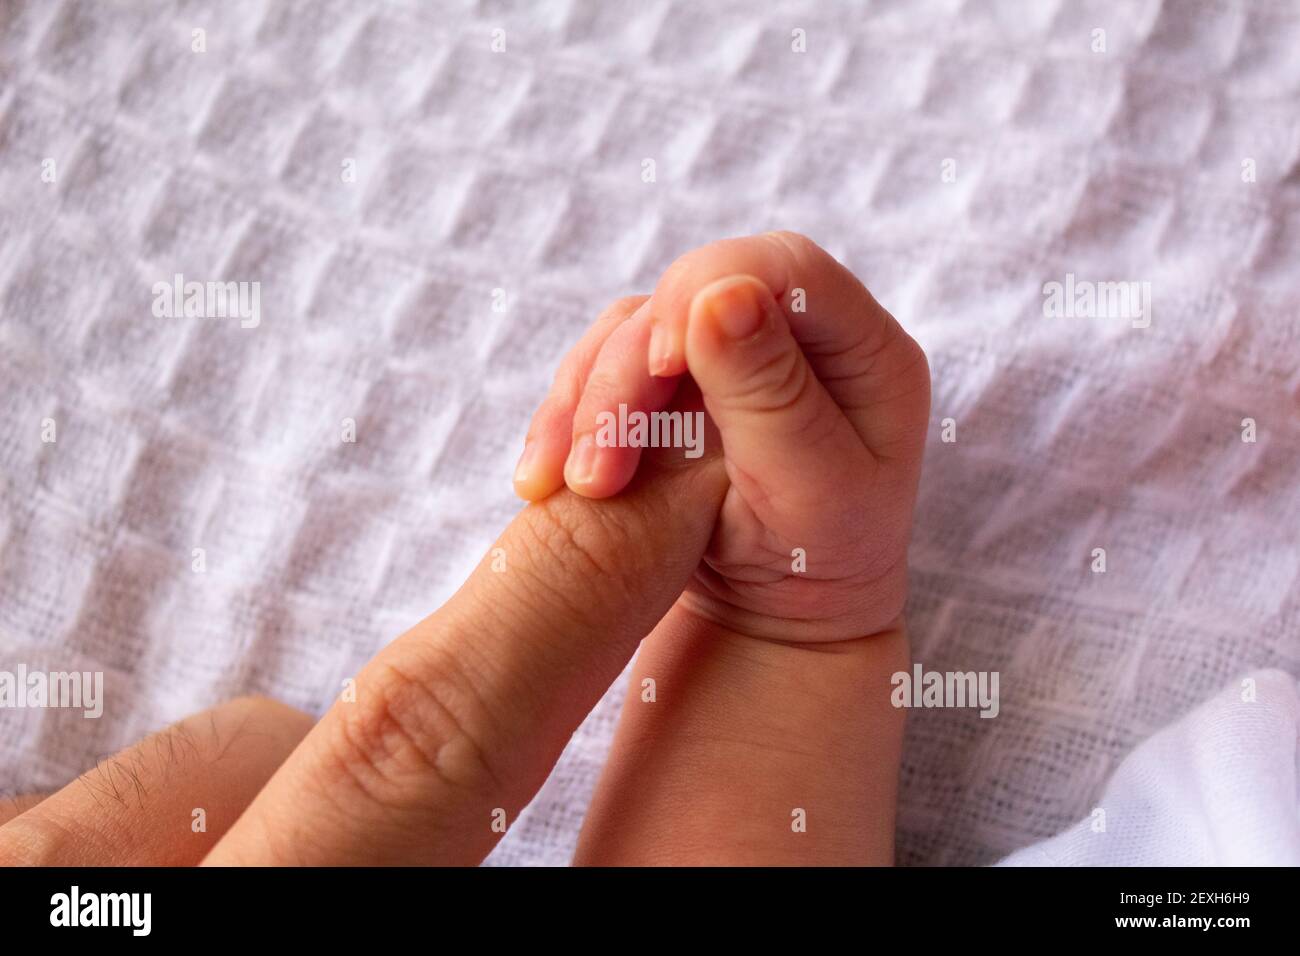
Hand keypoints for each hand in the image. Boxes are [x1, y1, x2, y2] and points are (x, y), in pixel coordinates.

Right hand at [514, 231, 930, 641]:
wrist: (778, 613)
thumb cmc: (818, 560)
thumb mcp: (810, 487)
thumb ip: (771, 392)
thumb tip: (721, 296)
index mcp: (862, 348)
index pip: (786, 269)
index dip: (711, 289)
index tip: (660, 365)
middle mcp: (796, 333)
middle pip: (693, 293)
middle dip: (631, 366)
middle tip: (598, 464)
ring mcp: (731, 351)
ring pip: (636, 326)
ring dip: (589, 399)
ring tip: (568, 486)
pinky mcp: (676, 380)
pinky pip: (606, 366)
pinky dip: (570, 416)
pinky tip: (545, 476)